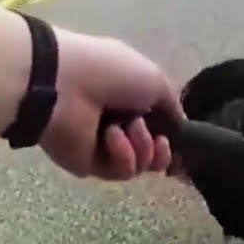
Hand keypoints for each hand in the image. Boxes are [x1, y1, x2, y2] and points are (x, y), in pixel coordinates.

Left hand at [40, 29, 181, 179]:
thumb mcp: (155, 79)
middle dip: (162, 149)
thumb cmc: (110, 72)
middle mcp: (119, 123)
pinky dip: (122, 155)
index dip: (172, 134)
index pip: (160, 127)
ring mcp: (103, 147)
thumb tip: (180, 129)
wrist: (63, 85)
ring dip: (142, 148)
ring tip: (129, 128)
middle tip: (159, 141)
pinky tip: (111, 137)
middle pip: (154, 152)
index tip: (177, 136)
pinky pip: (120, 171)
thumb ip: (173, 108)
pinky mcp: (88, 164)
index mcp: (131, 98)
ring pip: (141, 164)